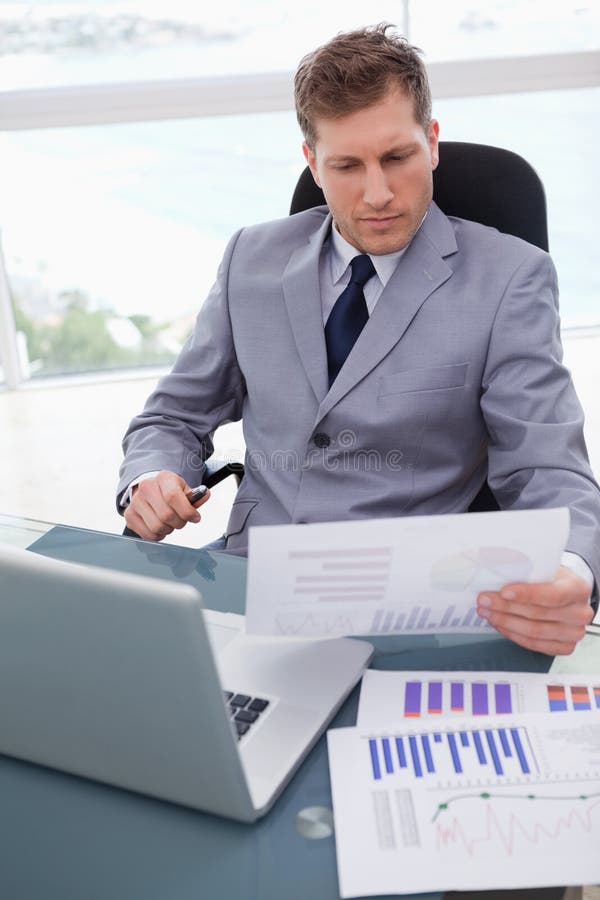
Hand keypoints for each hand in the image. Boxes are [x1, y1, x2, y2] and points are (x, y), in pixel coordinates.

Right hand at [124, 470, 209, 541]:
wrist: (150, 490)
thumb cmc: (170, 491)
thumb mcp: (184, 489)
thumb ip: (196, 495)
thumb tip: (205, 494)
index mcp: (163, 478)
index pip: (173, 497)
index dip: (187, 512)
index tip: (195, 517)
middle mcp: (146, 487)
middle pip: (166, 515)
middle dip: (179, 523)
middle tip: (182, 520)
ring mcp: (135, 502)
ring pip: (157, 527)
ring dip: (169, 530)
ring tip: (170, 523)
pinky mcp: (129, 515)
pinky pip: (147, 534)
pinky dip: (158, 536)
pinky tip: (161, 527)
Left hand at [476, 565, 593, 655]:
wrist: (566, 592)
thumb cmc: (553, 579)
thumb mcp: (545, 567)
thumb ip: (526, 570)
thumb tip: (495, 570)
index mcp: (578, 588)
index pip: (552, 594)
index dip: (526, 594)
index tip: (503, 591)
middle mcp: (580, 613)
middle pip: (538, 614)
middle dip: (506, 607)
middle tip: (484, 600)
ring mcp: (573, 633)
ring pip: (533, 632)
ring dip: (505, 622)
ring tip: (486, 612)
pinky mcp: (563, 647)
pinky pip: (533, 644)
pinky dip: (512, 634)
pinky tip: (498, 623)